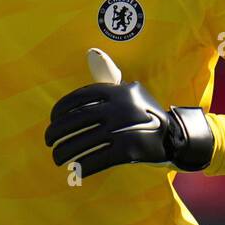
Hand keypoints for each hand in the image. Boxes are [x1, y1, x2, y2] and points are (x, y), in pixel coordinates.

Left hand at [44, 49, 213, 177]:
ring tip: (57, 158)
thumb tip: (91, 53)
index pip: (78, 98)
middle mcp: (119, 107)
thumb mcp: (129, 91)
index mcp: (117, 91)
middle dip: (56, 133)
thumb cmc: (144, 113)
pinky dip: (82, 167)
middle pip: (75, 121)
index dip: (60, 110)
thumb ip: (108, 77)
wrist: (176, 137)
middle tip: (49, 141)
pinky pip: (96, 160)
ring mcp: (124, 129)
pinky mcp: (129, 150)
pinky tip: (75, 171)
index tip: (52, 120)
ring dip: (64, 153)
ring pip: (82, 143)